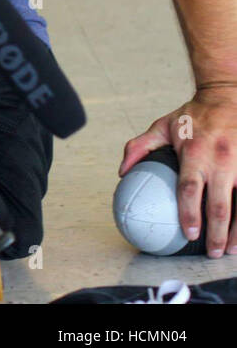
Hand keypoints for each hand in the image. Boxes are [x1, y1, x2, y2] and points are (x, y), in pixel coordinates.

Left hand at [119, 85, 236, 257]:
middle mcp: (221, 160)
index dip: (189, 213)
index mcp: (195, 153)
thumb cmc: (192, 116)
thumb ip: (139, 147)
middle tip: (211, 251)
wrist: (227, 96)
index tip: (189, 233)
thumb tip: (122, 171)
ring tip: (230, 250)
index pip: (190, 189)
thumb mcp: (162, 126)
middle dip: (216, 232)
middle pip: (219, 204)